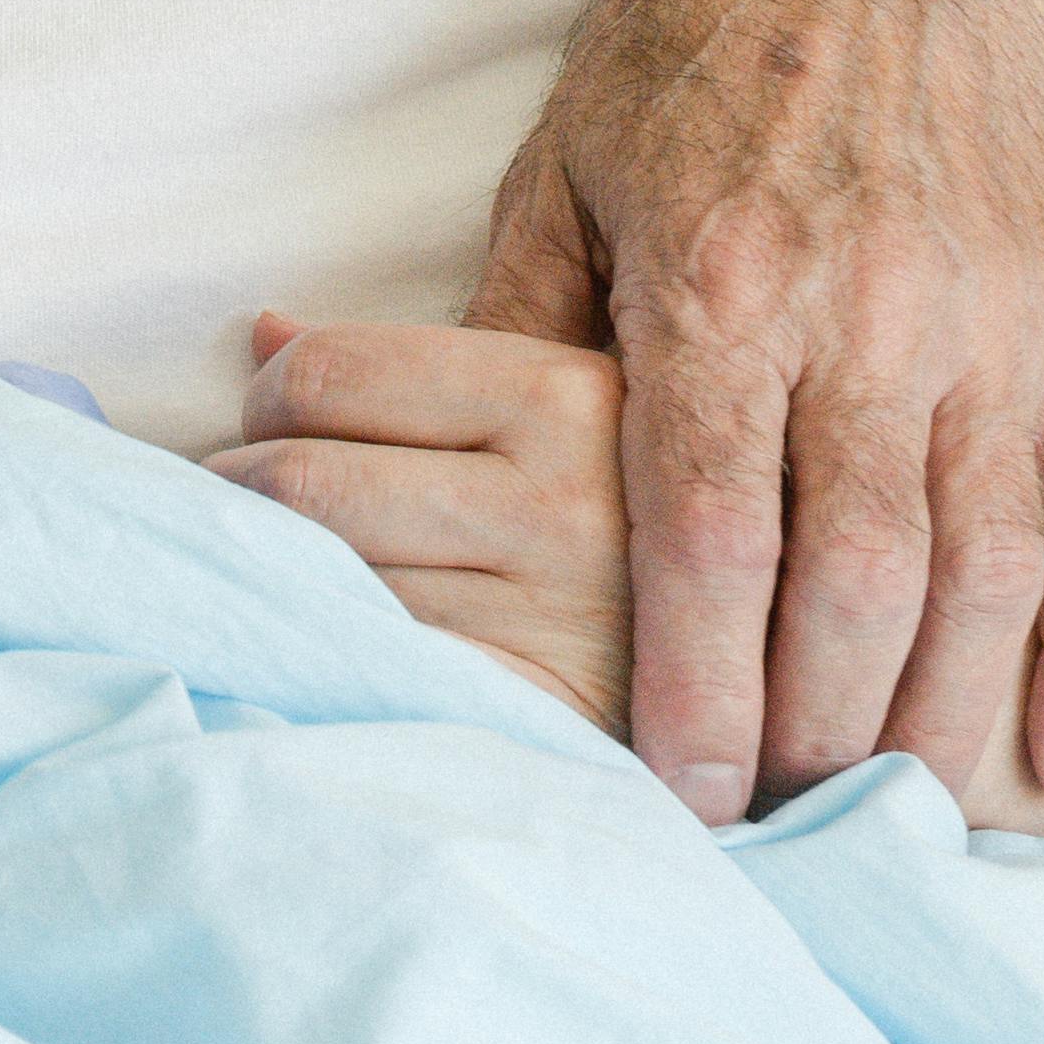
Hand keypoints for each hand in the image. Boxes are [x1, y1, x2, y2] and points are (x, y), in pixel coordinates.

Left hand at [212, 315, 631, 740]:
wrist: (796, 653)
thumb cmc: (664, 492)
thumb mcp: (575, 378)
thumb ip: (429, 354)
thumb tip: (267, 330)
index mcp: (570, 393)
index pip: (328, 374)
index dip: (269, 398)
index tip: (275, 425)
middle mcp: (569, 503)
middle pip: (303, 481)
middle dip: (246, 493)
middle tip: (256, 506)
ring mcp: (559, 619)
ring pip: (327, 583)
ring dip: (291, 580)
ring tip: (314, 570)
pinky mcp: (553, 713)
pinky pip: (380, 669)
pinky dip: (348, 653)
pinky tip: (361, 643)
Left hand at [461, 0, 1043, 826]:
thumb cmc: (696, 40)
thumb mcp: (566, 170)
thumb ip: (515, 325)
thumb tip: (415, 453)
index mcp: (720, 286)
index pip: (704, 533)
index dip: (695, 687)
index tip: (677, 798)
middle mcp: (870, 316)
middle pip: (849, 578)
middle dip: (809, 730)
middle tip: (770, 832)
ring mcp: (997, 326)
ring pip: (986, 569)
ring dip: (943, 714)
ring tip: (890, 819)